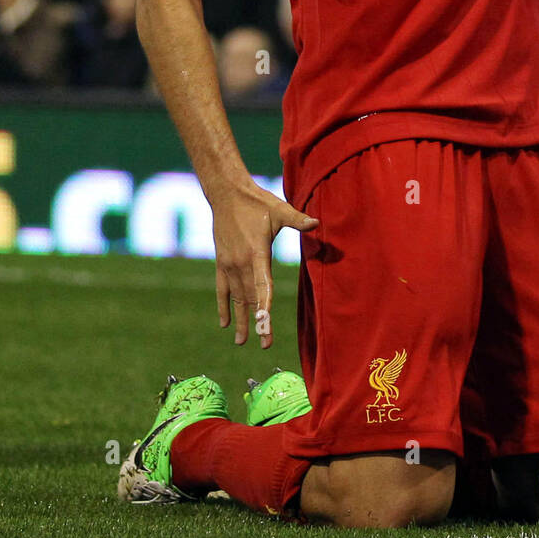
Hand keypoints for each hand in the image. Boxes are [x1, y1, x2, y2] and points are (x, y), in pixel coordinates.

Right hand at [213, 178, 317, 347]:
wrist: (226, 193)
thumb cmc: (257, 202)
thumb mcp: (279, 209)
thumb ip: (298, 219)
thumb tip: (317, 222)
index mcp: (257, 253)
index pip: (262, 286)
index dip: (264, 309)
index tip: (265, 328)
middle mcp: (241, 263)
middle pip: (250, 298)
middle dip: (258, 322)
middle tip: (265, 344)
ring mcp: (229, 264)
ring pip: (236, 298)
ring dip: (241, 320)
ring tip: (242, 342)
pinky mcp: (221, 262)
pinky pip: (222, 289)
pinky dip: (224, 306)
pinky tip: (225, 324)